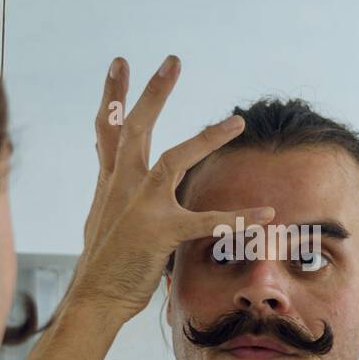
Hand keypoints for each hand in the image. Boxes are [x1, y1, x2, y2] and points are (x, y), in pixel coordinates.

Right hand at [69, 54, 273, 319]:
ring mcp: (139, 206)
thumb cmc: (103, 267)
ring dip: (209, 138)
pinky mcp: (159, 231)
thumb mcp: (101, 221)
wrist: (93, 299)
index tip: (120, 65)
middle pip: (136, 127)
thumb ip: (112, 196)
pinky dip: (238, 218)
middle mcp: (121, 186)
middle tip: (172, 60)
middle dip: (153, 92)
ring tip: (237, 121)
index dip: (115, 97)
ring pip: (175, 159)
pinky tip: (265, 213)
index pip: (109, 130)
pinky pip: (207, 222)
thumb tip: (111, 180)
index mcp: (110, 183)